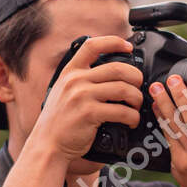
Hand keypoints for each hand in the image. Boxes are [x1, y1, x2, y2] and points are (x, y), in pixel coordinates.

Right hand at [31, 35, 144, 160]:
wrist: (47, 144)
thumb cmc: (59, 121)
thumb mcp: (63, 91)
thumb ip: (80, 80)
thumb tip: (109, 74)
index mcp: (70, 72)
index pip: (92, 46)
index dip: (114, 42)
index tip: (128, 47)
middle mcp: (76, 81)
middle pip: (117, 68)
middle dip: (136, 77)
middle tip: (139, 87)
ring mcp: (82, 96)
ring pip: (124, 89)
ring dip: (137, 98)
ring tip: (136, 107)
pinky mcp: (90, 114)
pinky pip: (122, 111)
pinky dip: (132, 117)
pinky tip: (131, 121)